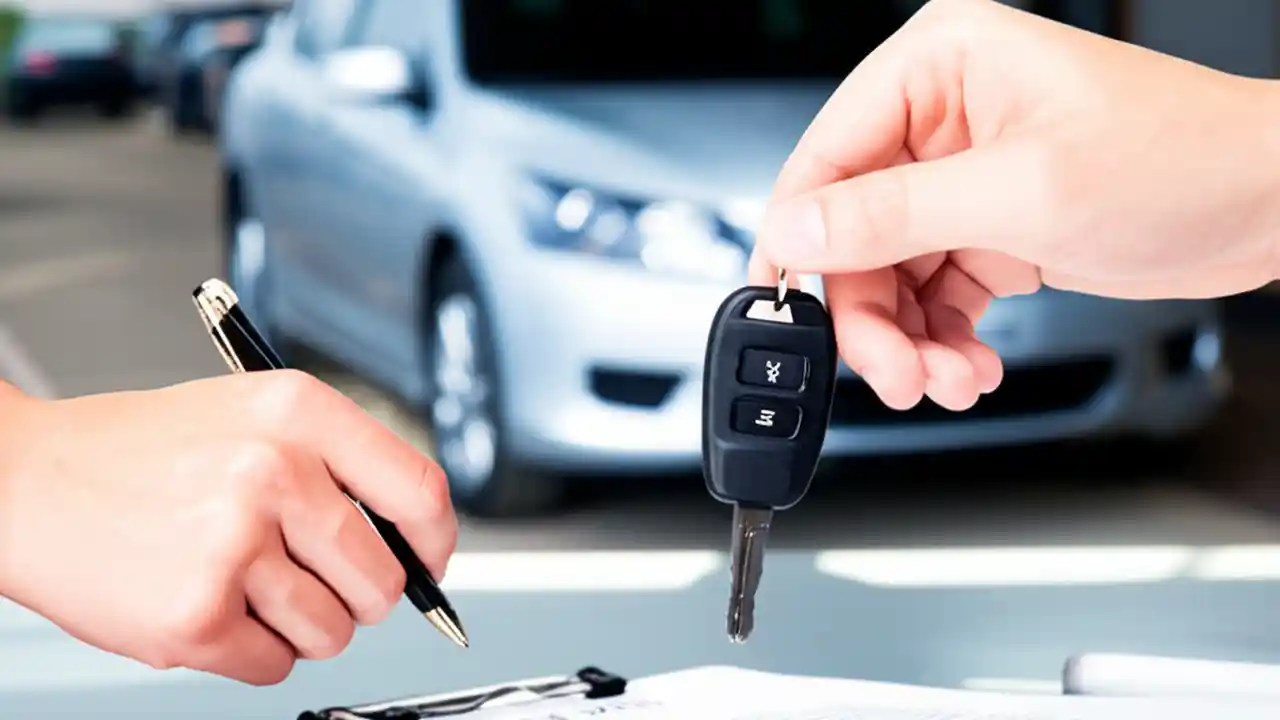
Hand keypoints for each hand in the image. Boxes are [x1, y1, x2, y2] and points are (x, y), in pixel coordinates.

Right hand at [0, 372, 455, 684]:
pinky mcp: (197, 614)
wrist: (25, 480)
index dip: (435, 542)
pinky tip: (213, 605)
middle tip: (309, 579)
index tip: (427, 563)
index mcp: (299, 412)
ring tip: (245, 584)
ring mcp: (234, 544)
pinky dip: (252, 652)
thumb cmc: (139, 450)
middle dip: (357, 596)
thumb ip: (337, 465)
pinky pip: (275, 666)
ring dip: (300, 625)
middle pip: (383, 580)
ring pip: (333, 631)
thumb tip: (412, 539)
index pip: (421, 493)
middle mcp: (275, 471)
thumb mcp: (251, 415)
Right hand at [750, 0, 1279, 410]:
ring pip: (889, 272)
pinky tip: (967, 365)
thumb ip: (892, 214)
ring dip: (907, 338)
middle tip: (891, 370)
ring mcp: (963, 176)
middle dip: (868, 312)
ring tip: (939, 378)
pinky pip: (933, 292)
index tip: (785, 304)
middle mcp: (942, 117)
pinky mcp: (989, 227)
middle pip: (852, 229)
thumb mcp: (1020, 193)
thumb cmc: (1179, 160)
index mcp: (939, 67)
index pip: (827, 154)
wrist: (1268, 207)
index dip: (800, 237)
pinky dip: (942, 338)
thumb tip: (797, 231)